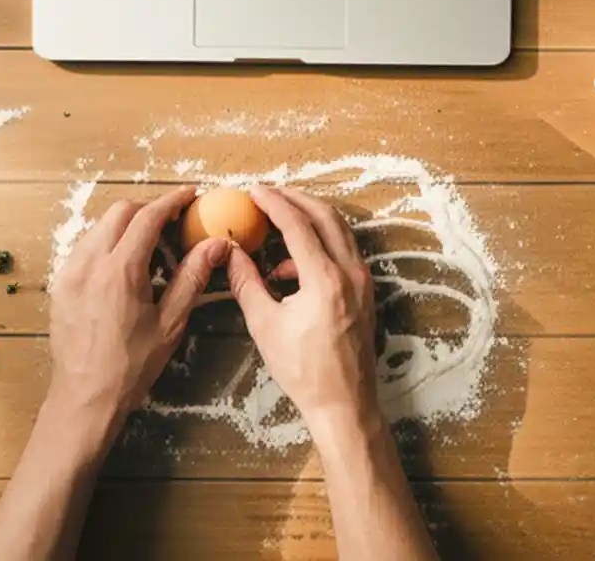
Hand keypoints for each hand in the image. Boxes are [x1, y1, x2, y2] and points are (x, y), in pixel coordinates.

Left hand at [47, 187, 230, 418]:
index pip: (147, 217)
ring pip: (99, 227)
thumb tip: (217, 244)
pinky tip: (124, 265)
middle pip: (119, 212)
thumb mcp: (170, 322)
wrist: (85, 397)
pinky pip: (85, 247)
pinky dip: (107, 243)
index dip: (171, 202)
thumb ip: (193, 277)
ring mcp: (69, 272)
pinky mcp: (60, 284)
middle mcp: (89, 263)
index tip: (190, 196)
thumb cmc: (132, 366)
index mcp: (119, 270)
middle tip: (173, 221)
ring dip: (126, 225)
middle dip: (148, 209)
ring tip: (151, 246)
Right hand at [227, 187, 379, 426]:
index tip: (253, 191)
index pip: (297, 224)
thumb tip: (228, 252)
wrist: (344, 402)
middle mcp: (350, 272)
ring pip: (339, 230)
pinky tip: (291, 264)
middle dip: (295, 198)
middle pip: (325, 215)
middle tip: (268, 194)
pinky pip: (344, 250)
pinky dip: (320, 242)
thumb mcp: (264, 324)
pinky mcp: (365, 290)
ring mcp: (363, 280)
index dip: (273, 202)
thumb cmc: (303, 369)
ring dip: (310, 216)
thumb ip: (245, 281)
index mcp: (324, 279)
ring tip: (279, 218)